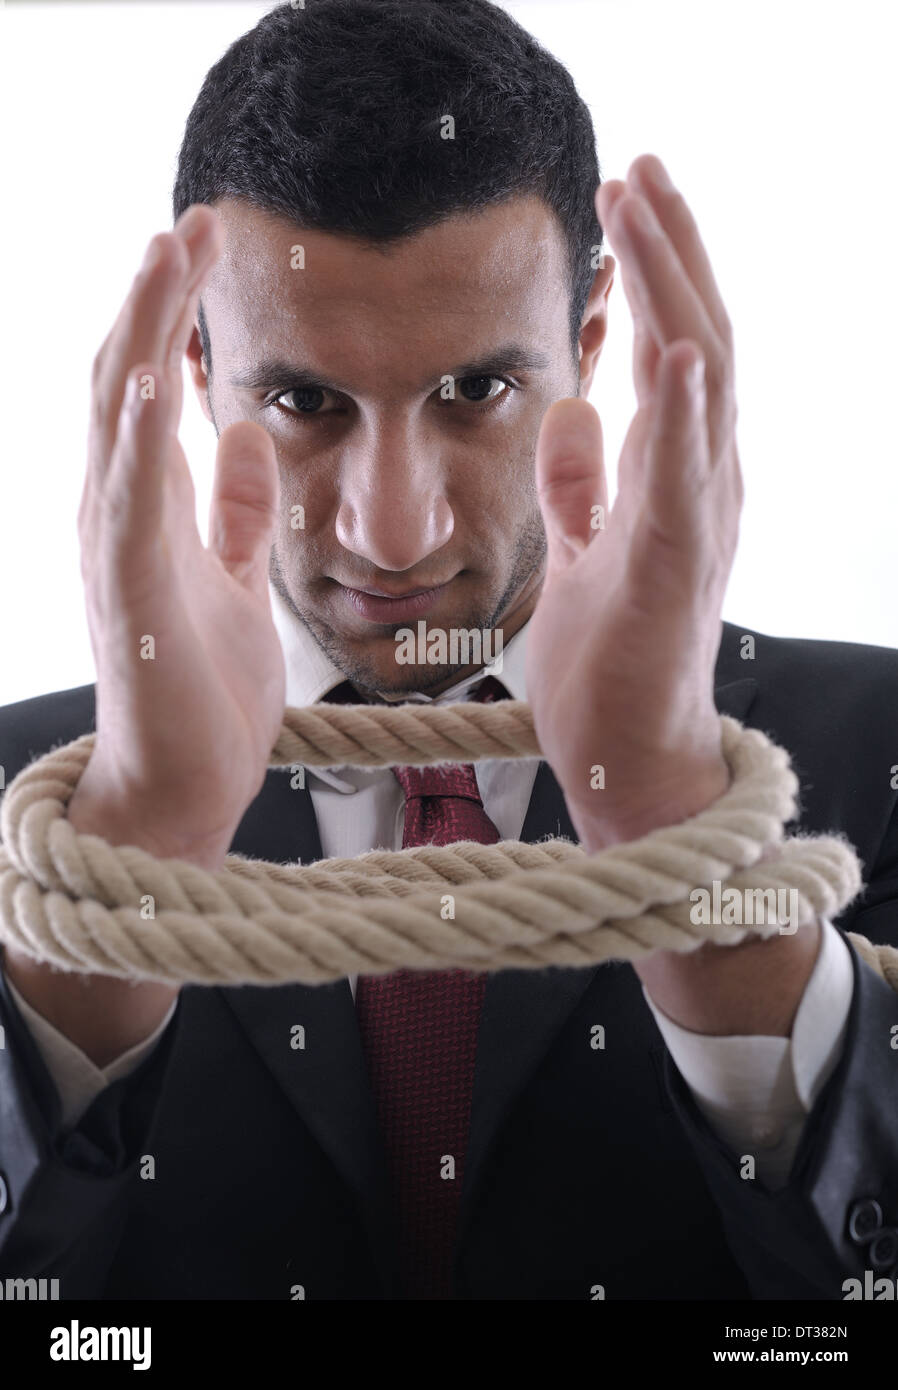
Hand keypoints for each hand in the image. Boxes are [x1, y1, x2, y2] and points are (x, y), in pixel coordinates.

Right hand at [74, 204, 284, 859]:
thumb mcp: (235, 580)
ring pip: (119, 419)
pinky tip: (164, 380)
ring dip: (146, 334)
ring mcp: (116, 548)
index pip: (153, 389)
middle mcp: (118, 513)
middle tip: (192, 222)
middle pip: (127, 380)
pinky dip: (144, 436)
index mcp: (147, 508)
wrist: (181, 785)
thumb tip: (254, 441)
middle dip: (158, 298)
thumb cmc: (204, 690)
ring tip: (168, 256)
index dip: (173, 315)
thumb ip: (238, 514)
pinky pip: (131, 500)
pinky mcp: (130, 590)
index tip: (205, 248)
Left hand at [526, 153, 739, 846]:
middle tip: (637, 170)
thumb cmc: (608, 663)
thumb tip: (572, 416)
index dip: (657, 275)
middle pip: (700, 341)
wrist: (630, 757)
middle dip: (669, 252)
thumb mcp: (581, 555)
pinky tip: (667, 345)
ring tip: (647, 209)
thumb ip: (582, 489)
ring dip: (675, 292)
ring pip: (701, 383)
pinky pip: (684, 477)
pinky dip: (679, 410)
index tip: (623, 207)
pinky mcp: (677, 566)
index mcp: (677, 480)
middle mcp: (704, 486)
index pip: (678, 354)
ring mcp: (700, 522)